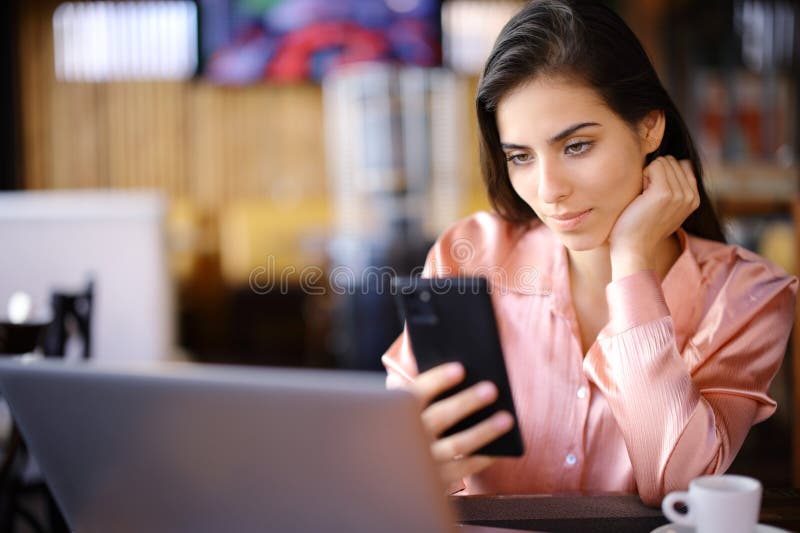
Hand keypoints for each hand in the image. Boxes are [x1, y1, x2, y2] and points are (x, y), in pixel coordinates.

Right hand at [407, 362, 514, 488]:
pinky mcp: (436, 481)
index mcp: (396, 414)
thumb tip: (451, 369)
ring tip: (506, 418)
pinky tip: (500, 447)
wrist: (390, 474)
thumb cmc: (403, 428)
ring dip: (484, 431)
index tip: (460, 369)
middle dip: (466, 402)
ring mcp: (422, 462)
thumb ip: (415, 389)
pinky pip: (464, 469)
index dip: (437, 380)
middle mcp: (408, 438)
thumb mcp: (399, 408)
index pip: (416, 392)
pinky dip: (482, 458)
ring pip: (456, 445)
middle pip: (439, 417)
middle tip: (491, 389)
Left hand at [608, 156, 699, 277]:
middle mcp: (691, 196)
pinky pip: (655, 165)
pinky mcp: (665, 192)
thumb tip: (680, 163)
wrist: (634, 247)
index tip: (655, 195)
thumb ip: (677, 189)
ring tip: (644, 197)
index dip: (664, 174)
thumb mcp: (667, 208)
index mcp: (694, 199)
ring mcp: (679, 194)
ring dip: (648, 174)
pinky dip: (643, 175)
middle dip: (656, 173)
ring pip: (663, 161)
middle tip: (647, 197)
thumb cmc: (642, 226)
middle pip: (672, 161)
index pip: (683, 165)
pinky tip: (641, 194)